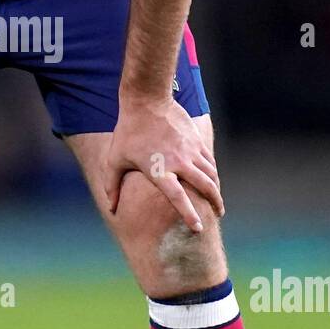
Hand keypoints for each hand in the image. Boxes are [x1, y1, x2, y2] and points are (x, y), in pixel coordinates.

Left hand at [104, 99, 223, 232]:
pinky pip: (210, 161)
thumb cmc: (128, 131)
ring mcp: (190, 150)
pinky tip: (213, 180)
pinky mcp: (196, 140)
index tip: (198, 228)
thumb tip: (111, 208)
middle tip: (218, 214)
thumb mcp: (115, 159)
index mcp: (159, 170)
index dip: (189, 214)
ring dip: (217, 189)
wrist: (147, 100)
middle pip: (205, 187)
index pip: (178, 198)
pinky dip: (213, 173)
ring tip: (218, 200)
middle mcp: (179, 162)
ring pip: (211, 174)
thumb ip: (112, 186)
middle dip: (215, 203)